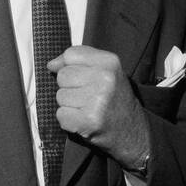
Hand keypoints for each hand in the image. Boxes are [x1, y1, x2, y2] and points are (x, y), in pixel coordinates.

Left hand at [47, 45, 149, 170]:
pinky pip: (61, 114)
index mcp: (109, 62)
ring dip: (69, 105)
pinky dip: (68, 120)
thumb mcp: (106, 71)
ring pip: (60, 96)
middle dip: (69, 87)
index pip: (71, 55)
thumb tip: (52, 64)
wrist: (133, 131)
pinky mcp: (89, 120)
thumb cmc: (115, 100)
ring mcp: (97, 100)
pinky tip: (84, 120)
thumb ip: (80, 61)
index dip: (69, 66)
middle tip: (87, 97)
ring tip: (87, 109)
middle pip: (63, 76)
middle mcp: (105, 78)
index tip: (80, 77)